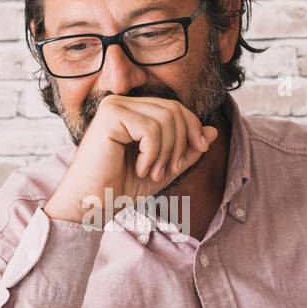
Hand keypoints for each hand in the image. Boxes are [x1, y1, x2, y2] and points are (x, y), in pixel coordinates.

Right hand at [44, 95, 218, 223]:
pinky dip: (152, 154)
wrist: (93, 205)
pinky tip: (140, 168)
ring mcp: (114, 106)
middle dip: (181, 142)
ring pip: (165, 118)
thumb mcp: (164, 167)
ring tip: (152, 171)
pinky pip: (150, 129)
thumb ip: (186, 149)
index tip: (199, 151)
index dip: (194, 127)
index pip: (175, 107)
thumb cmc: (121, 187)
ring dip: (166, 152)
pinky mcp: (110, 116)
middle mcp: (122, 103)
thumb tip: (212, 131)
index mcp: (132, 110)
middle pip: (173, 109)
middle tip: (169, 169)